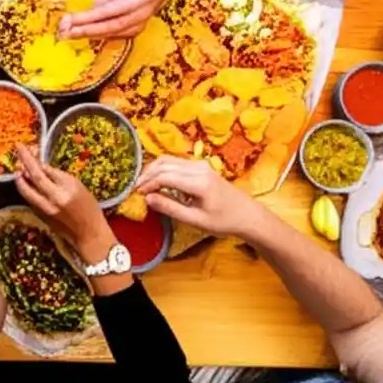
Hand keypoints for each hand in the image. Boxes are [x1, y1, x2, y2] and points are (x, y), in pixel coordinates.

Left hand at [13, 145, 107, 246]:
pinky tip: (23, 182)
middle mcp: (55, 198)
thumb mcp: (79, 187)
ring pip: (27, 190)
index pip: (48, 170)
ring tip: (17, 167)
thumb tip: (42, 168)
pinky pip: (30, 199)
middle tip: (18, 148)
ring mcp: (46, 208)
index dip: (37, 159)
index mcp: (69, 188)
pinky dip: (25, 189)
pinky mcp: (41, 216)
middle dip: (25, 160)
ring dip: (20, 177)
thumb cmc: (89, 208)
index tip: (30, 149)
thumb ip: (60, 178)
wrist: (89, 233)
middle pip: (36, 176)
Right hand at [135, 156, 266, 237]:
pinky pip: (176, 162)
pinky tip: (157, 181)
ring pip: (168, 160)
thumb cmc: (223, 222)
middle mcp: (199, 168)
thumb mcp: (195, 220)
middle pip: (164, 163)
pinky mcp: (200, 166)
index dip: (148, 184)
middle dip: (147, 174)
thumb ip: (170, 208)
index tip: (137, 194)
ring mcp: (200, 164)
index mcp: (199, 182)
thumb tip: (148, 199)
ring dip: (153, 170)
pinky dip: (163, 169)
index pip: (165, 176)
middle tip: (135, 189)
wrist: (247, 214)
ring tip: (143, 185)